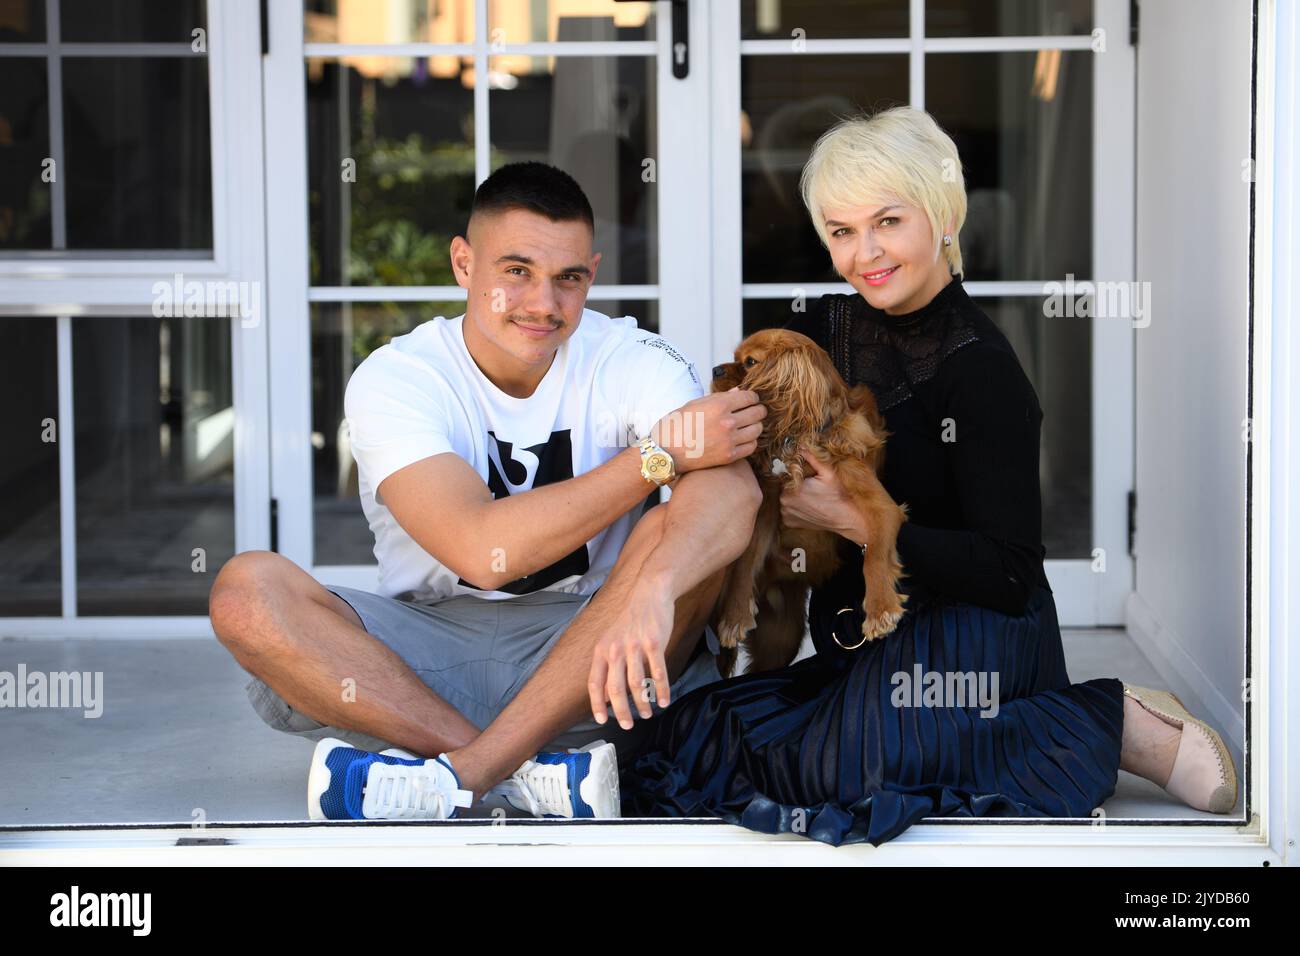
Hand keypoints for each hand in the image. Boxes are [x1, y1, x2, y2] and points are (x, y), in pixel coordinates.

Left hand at [588, 578, 675, 728]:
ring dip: (642, 703)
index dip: (597, 704)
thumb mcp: (611, 640)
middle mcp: (615, 649)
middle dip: (621, 711)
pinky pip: (657, 672)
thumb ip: (607, 665)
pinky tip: (664, 700)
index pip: (594, 682)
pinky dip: (661, 689)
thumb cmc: (630, 620)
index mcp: (602, 650)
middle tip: (627, 725)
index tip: (602, 720)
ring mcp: (634, 646)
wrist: (649, 593)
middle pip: (615, 688)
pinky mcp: (654, 643)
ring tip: (647, 714)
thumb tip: (605, 695)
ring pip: (636, 683)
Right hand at [651, 388, 765, 472]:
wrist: (665, 452)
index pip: (750, 397)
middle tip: (755, 411)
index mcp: (719, 405)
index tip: (751, 400)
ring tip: (750, 425)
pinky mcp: (729, 456)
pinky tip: (745, 438)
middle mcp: (727, 422)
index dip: (753, 397)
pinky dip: (751, 441)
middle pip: (757, 413)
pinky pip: (751, 446)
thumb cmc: (676, 426)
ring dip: (756, 425)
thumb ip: (719, 397)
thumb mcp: (695, 404)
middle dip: (758, 410)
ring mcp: (729, 440)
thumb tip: (738, 391)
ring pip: (757, 430)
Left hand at [780, 450, 867, 543]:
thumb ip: (812, 458)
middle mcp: (784, 502)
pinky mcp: (789, 523)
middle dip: (795, 487)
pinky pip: (788, 512)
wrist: (844, 518)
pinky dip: (794, 510)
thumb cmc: (836, 495)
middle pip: (785, 489)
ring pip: (786, 500)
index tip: (807, 480)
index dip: (797, 477)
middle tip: (811, 489)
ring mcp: (786, 514)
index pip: (786, 477)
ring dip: (794, 498)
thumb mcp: (827, 473)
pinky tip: (807, 508)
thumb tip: (802, 447)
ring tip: (810, 499)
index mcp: (790, 489)